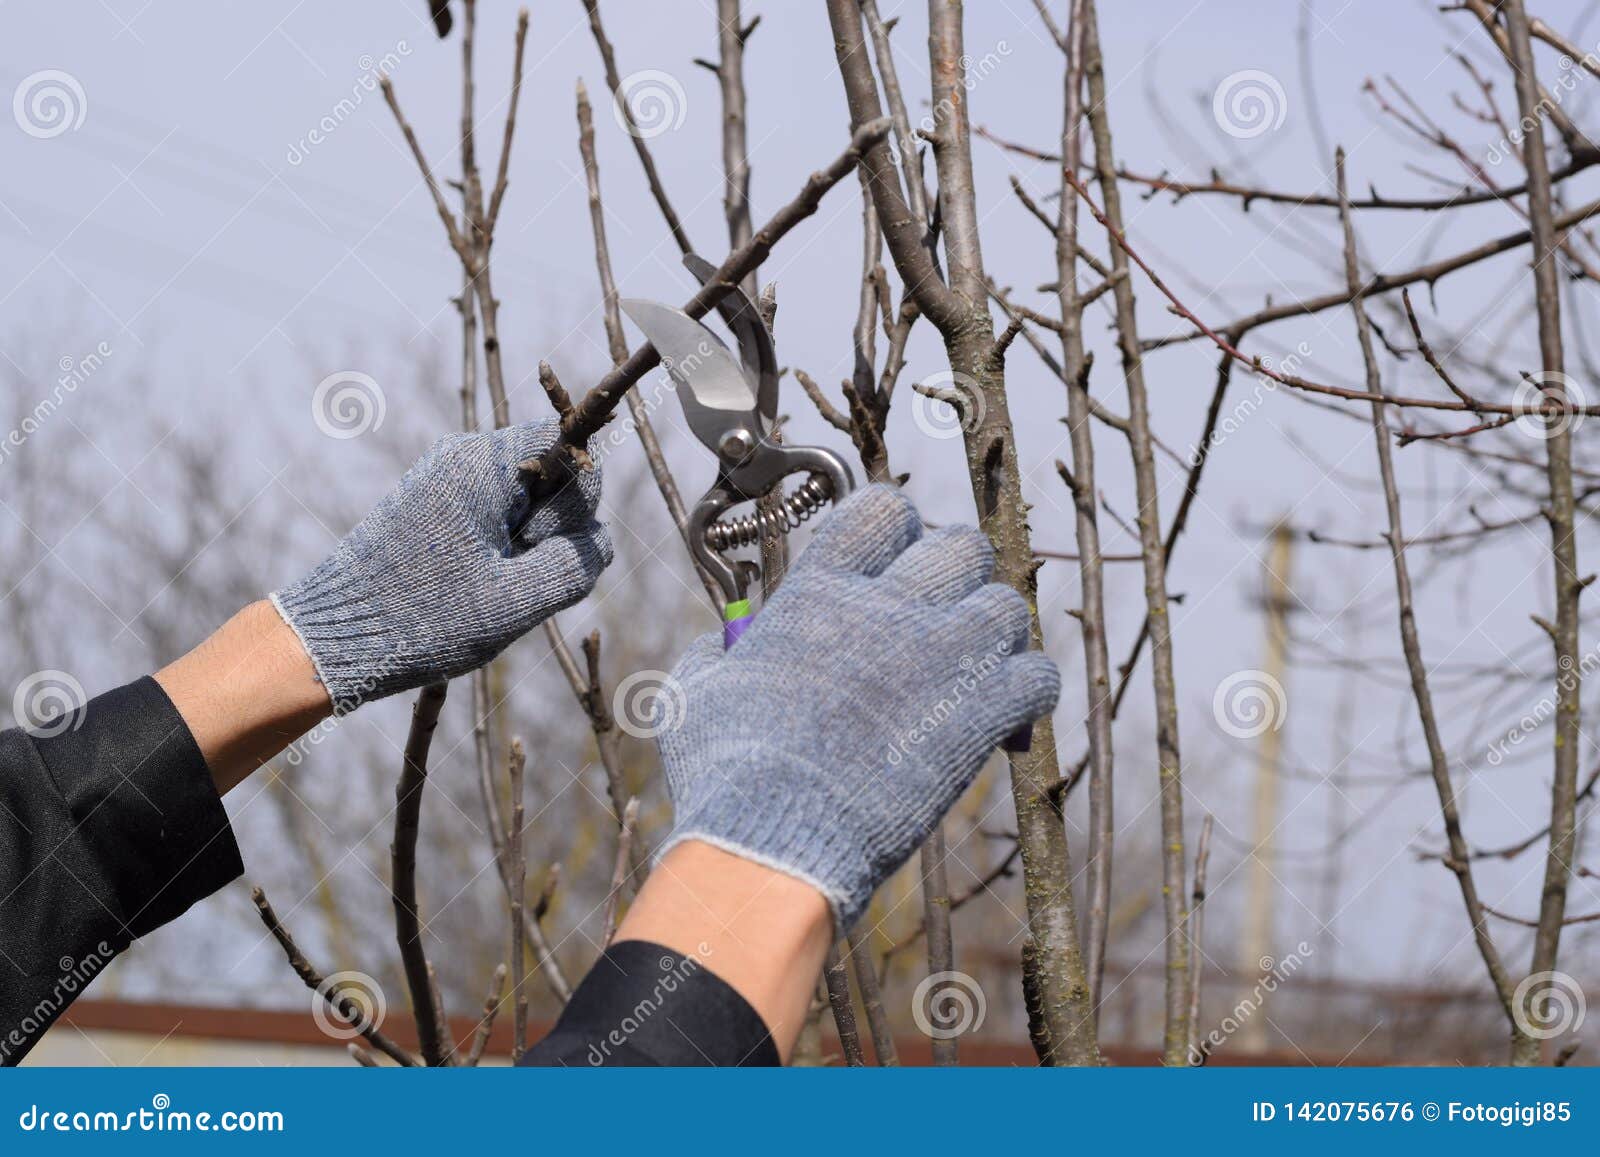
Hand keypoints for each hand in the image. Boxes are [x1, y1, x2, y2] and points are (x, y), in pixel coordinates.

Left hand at [271, 420, 610, 710]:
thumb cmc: (424, 619)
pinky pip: (495, 520)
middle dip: (548, 532)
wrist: (332, 640)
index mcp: (481, 463)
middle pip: (551, 479)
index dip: (575, 507)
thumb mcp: (518, 600)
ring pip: (525, 506)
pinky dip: (499, 556)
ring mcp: (444, 483)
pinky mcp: (433, 510)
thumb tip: (600, 542)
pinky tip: (470, 590)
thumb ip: (577, 563)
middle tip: (507, 578)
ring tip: (484, 590)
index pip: (571, 452)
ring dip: (523, 551)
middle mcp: (462, 458)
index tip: (531, 548)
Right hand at [654, 484, 1058, 929]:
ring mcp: (940, 659)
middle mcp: (886, 610)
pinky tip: (1005, 724)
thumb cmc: (723, 774)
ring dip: (996, 635)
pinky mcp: (977, 717)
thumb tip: (721, 645)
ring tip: (975, 670)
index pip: (881, 509)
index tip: (892, 558)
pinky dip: (1029, 696)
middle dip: (957, 575)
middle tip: (940, 617)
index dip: (897, 527)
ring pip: (1008, 606)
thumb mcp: (694, 696)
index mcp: (819, 592)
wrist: (771, 843)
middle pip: (961, 546)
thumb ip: (716, 656)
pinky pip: (1038, 678)